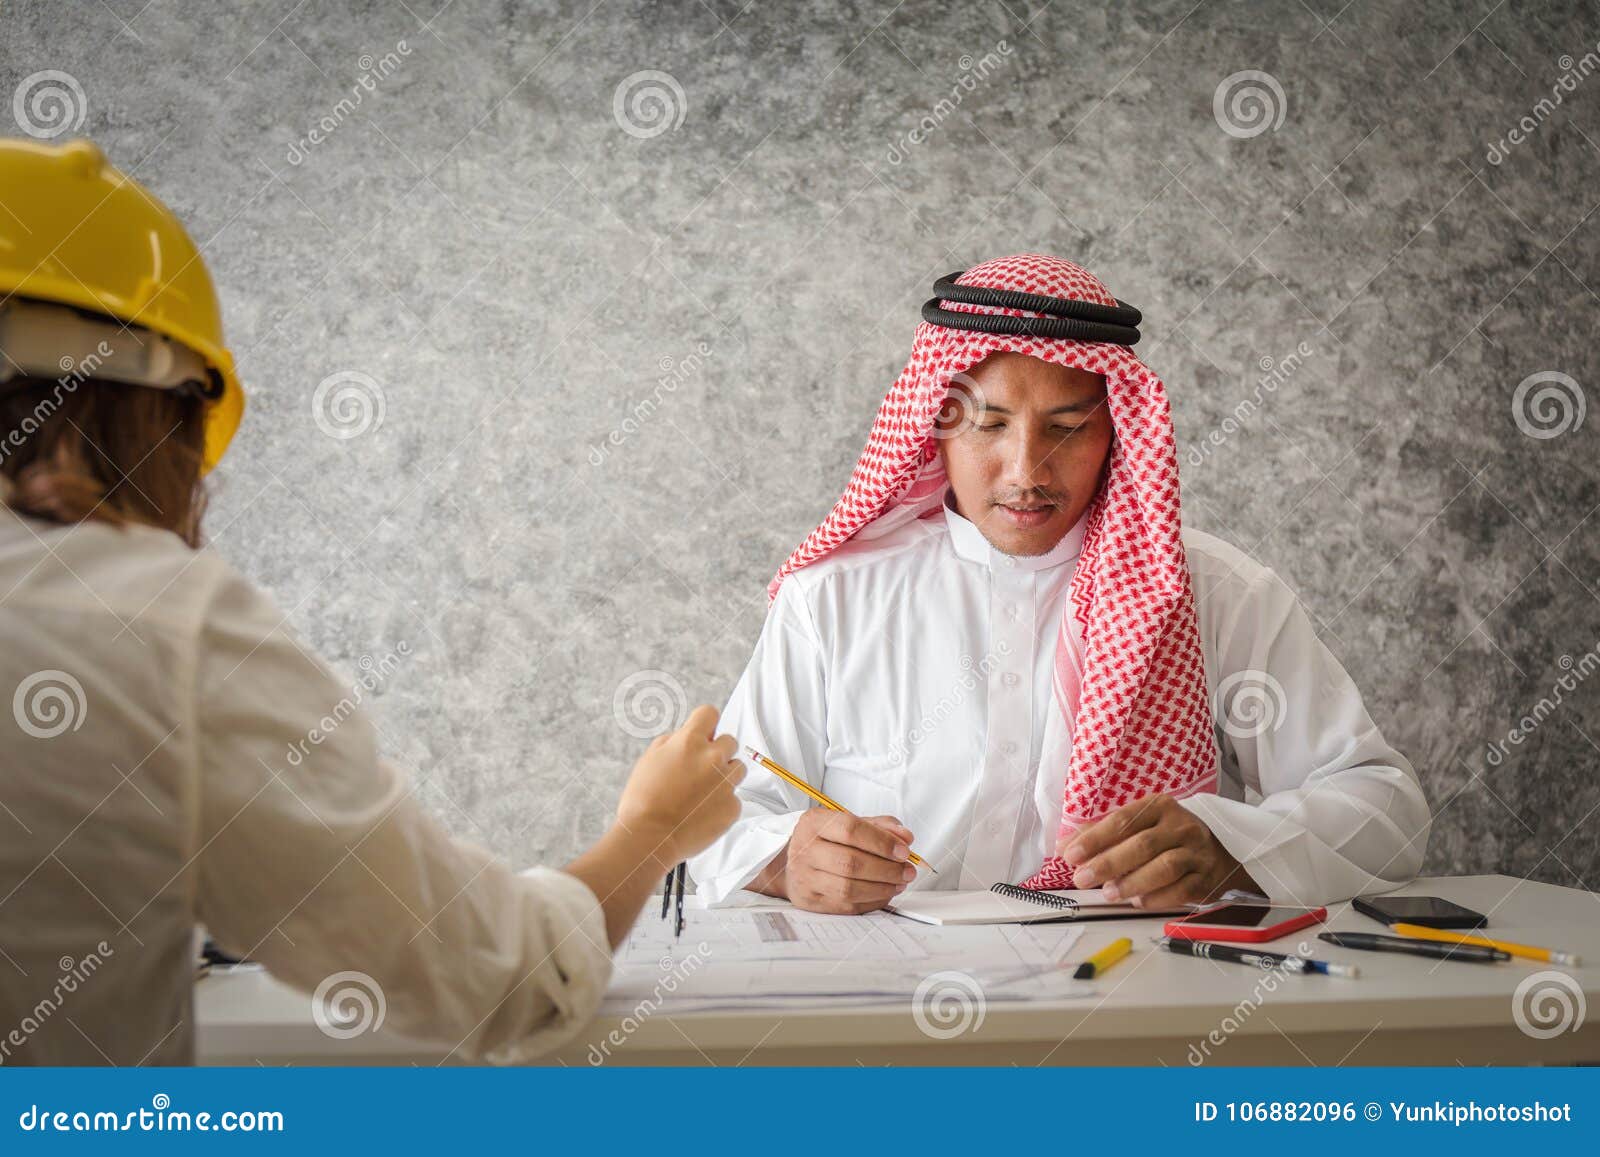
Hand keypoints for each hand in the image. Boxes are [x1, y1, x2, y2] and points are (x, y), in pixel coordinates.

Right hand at [615, 704, 744, 865]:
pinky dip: (722, 803)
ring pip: (738, 768)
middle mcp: (712, 758)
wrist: (650, 838)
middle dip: (717, 752)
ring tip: (703, 792)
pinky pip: (734, 798)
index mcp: (690, 742)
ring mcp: (726, 783)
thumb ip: (673, 741)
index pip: (710, 714)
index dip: (705, 723)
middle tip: (700, 769)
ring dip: (725, 775)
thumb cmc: (643, 800)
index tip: (703, 733)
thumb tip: (687, 736)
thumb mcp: (650, 758)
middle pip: (730, 741)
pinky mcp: (733, 807)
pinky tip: (703, 812)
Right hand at [777, 810, 918, 914]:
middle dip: (887, 869)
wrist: (791, 861)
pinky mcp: (810, 901)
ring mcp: (805, 878)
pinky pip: (846, 906)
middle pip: (850, 863)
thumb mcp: (849, 823)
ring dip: (882, 888)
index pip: (851, 830)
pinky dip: (872, 901)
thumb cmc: (826, 840)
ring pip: (848, 888)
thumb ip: (880, 826)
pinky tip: (885, 893)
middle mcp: (804, 850)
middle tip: (907, 870)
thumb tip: (905, 837)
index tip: (904, 850)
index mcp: (814, 823)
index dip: (882, 842)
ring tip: (899, 882)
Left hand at [1058, 793, 1258, 907]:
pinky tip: (1138, 902)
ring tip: (1109, 893)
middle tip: (1082, 879)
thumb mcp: (1139, 827)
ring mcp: (1196, 852)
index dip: (1094, 838)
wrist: (1218, 856)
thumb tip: (1064, 847)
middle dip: (1108, 863)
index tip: (1070, 855)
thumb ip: (1102, 834)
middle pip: (1142, 844)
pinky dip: (1157, 898)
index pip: (1122, 820)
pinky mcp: (1206, 878)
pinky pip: (1181, 890)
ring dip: (1132, 882)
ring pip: (1164, 867)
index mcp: (1159, 807)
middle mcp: (1180, 826)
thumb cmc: (1167, 839)